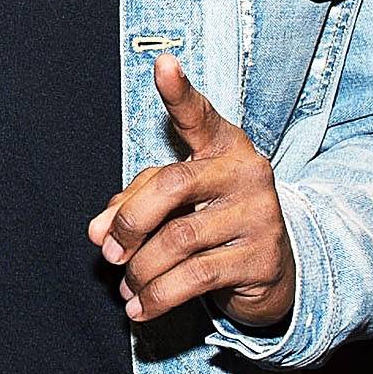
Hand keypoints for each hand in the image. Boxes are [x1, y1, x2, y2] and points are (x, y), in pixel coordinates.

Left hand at [89, 54, 296, 330]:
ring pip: (178, 241)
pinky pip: (194, 278)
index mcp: (223, 146)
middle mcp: (246, 172)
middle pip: (171, 186)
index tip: (163, 66)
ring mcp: (259, 214)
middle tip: (110, 252)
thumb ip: (135, 204)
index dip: (179, 92)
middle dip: (130, 223)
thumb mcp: (175, 204)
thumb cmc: (212, 222)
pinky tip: (141, 308)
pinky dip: (158, 297)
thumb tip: (99, 233)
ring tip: (127, 288)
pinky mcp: (262, 258)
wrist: (273, 270)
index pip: (199, 116)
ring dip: (141, 271)